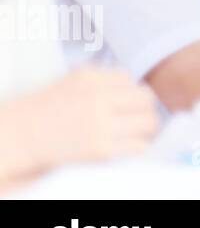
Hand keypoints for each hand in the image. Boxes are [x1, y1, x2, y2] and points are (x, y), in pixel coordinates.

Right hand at [6, 69, 157, 173]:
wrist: (22, 136)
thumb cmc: (47, 109)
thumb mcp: (73, 81)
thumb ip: (103, 79)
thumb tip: (136, 85)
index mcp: (91, 78)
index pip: (131, 80)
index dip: (129, 92)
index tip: (124, 103)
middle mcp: (98, 98)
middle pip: (146, 99)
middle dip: (144, 108)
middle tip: (138, 118)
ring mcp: (100, 124)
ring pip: (149, 122)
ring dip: (146, 128)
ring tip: (136, 132)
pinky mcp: (100, 149)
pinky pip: (138, 145)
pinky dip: (138, 146)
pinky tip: (128, 146)